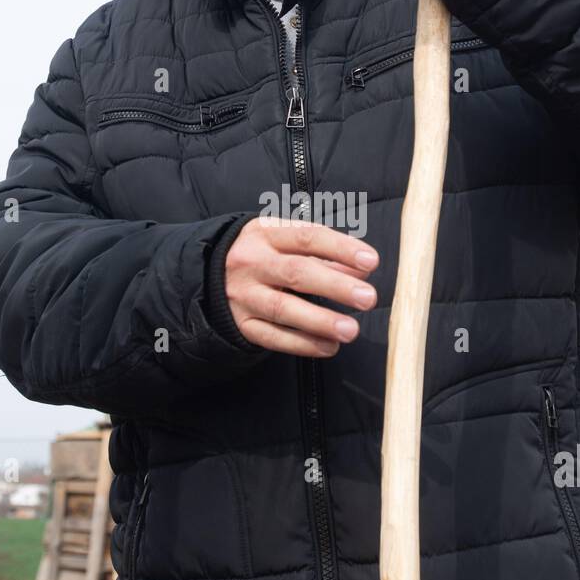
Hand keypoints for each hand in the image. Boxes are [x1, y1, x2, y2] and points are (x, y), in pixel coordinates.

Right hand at [224, 216, 378, 356]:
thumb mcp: (285, 242)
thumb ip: (325, 256)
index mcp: (266, 233)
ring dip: (320, 320)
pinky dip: (303, 344)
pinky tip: (328, 346)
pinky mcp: (242, 324)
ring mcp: (244, 295)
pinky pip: (273, 337)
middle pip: (296, 273)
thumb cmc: (262, 254)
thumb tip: (363, 270)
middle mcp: (252, 262)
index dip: (341, 248)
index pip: (308, 237)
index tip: (371, 261)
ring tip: (351, 330)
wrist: (209, 274)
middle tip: (368, 298)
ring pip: (283, 309)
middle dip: (336, 286)